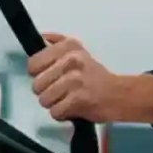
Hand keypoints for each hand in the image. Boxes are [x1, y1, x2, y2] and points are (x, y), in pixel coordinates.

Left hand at [28, 34, 152, 123]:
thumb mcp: (77, 50)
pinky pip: (55, 112)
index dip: (38, 74)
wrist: (120, 94)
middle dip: (46, 92)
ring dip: (54, 104)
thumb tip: (39, 38)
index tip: (48, 76)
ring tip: (68, 99)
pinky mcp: (79, 99)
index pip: (33, 63)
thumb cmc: (96, 76)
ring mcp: (74, 80)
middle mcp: (71, 60)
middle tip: (61, 90)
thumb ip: (56, 43)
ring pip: (44, 100)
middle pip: (36, 85)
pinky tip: (72, 107)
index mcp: (68, 47)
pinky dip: (62, 114)